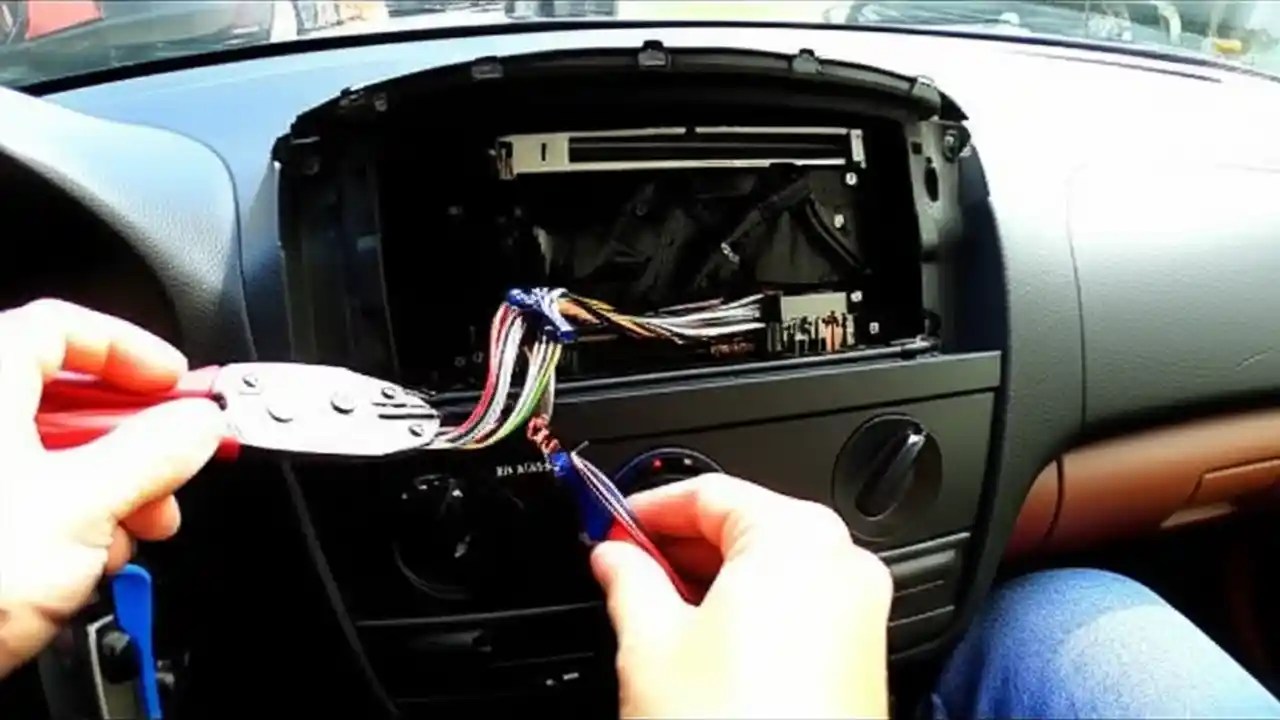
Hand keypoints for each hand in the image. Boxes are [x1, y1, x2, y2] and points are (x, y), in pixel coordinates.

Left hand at [0, 300, 224, 675]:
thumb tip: (198, 424)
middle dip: (134, 441)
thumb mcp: (83, 506)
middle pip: (64, 398)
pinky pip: (22, 492)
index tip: (176, 384)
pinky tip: (88, 557)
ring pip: (48, 452)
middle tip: (173, 472)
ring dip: (108, 488)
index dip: (130, 348)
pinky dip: (66, 515)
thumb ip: (153, 453)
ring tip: (132, 532)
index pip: (61, 327)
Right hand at [591, 474, 892, 718]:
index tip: (611, 526)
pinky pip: (798, 608)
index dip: (647, 507)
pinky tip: (703, 645)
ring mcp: (858, 614)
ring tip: (654, 611)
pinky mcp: (860, 659)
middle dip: (679, 547)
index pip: (708, 492)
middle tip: (624, 569)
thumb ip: (628, 581)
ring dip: (712, 581)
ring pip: (773, 569)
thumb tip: (613, 557)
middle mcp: (841, 565)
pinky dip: (749, 612)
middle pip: (746, 526)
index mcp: (794, 538)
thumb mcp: (652, 646)